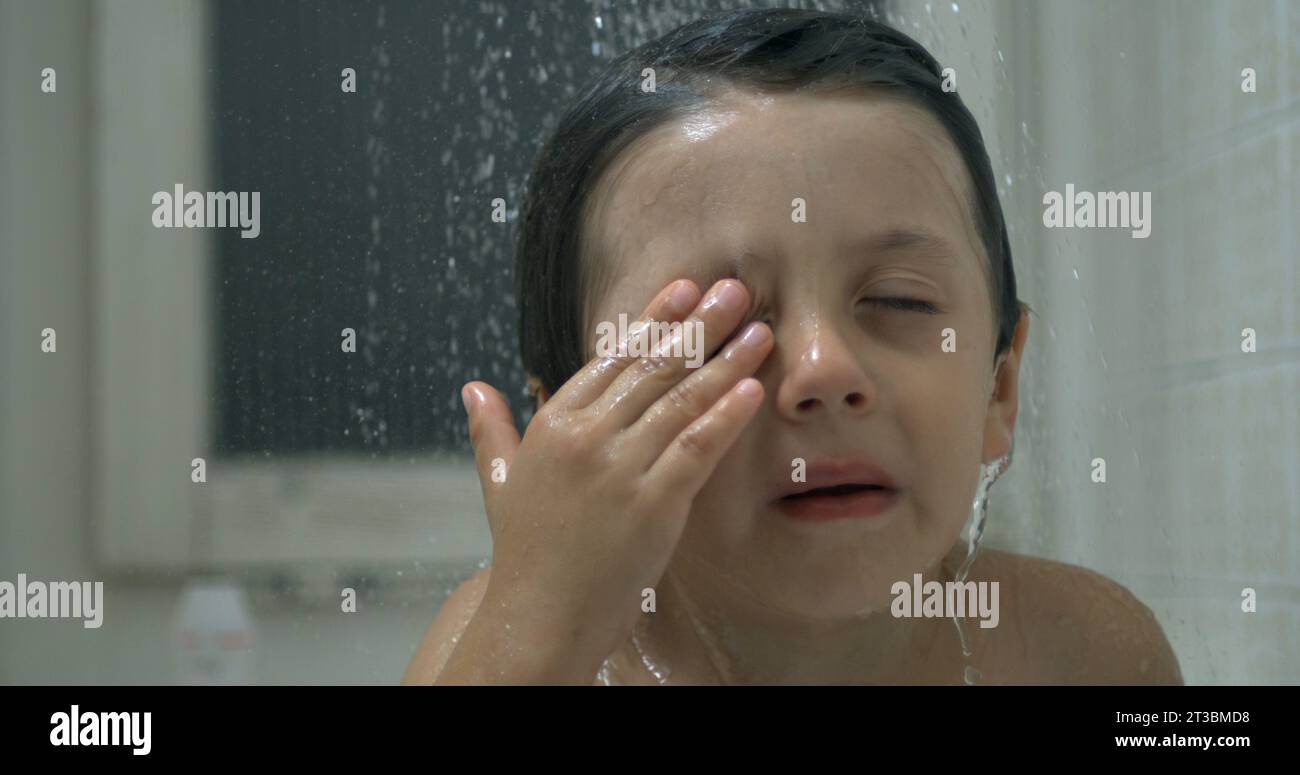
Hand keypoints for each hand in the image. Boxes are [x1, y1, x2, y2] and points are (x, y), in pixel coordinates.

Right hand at [460, 278, 772, 677]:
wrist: (540, 616)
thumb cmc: (525, 552)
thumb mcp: (501, 482)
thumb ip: (492, 431)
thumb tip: (474, 389)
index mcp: (553, 422)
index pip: (613, 358)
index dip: (654, 320)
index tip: (686, 290)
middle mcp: (587, 436)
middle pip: (654, 368)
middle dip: (700, 325)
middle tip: (736, 290)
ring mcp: (620, 468)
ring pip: (682, 401)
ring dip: (726, 362)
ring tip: (759, 331)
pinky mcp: (653, 503)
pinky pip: (697, 448)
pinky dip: (727, 416)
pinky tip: (752, 389)